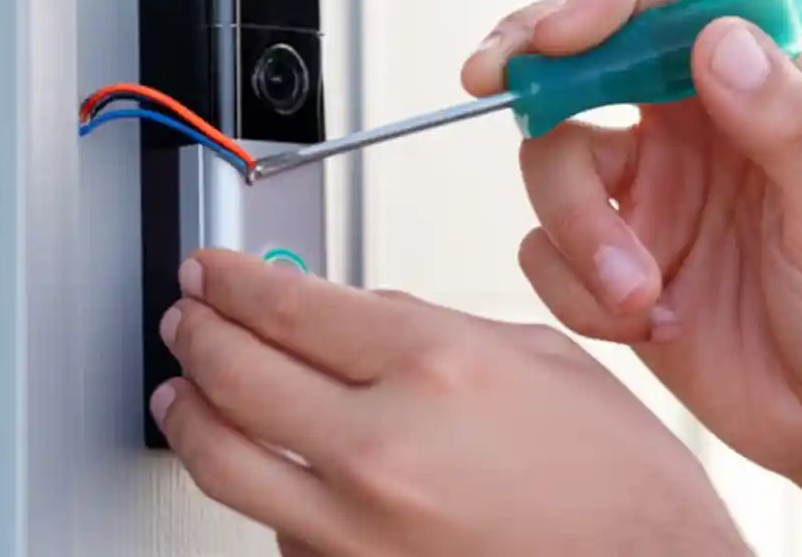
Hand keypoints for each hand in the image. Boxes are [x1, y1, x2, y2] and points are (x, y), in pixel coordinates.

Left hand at [150, 250, 747, 555]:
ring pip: (225, 462)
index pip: (289, 304)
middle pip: (236, 374)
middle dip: (195, 332)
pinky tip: (260, 471)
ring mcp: (358, 532)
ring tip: (178, 394)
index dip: (231, 278)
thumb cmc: (623, 492)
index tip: (211, 270)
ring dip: (187, 417)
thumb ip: (437, 327)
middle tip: (185, 315)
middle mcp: (385, 451)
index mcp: (436, 370)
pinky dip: (257, 494)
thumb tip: (358, 313)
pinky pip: (274, 532)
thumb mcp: (544, 363)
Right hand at [462, 0, 801, 553]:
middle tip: (485, 78)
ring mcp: (642, 197)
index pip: (668, 6)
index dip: (607, 0)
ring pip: (549, 166)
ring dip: (577, 232)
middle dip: (531, 71)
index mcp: (755, 94)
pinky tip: (647, 324)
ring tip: (638, 298)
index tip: (559, 33)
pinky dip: (577, 294)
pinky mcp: (605, 264)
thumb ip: (788, 128)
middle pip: (580, 67)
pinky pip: (543, 254)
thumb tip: (718, 39)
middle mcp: (687, 133)